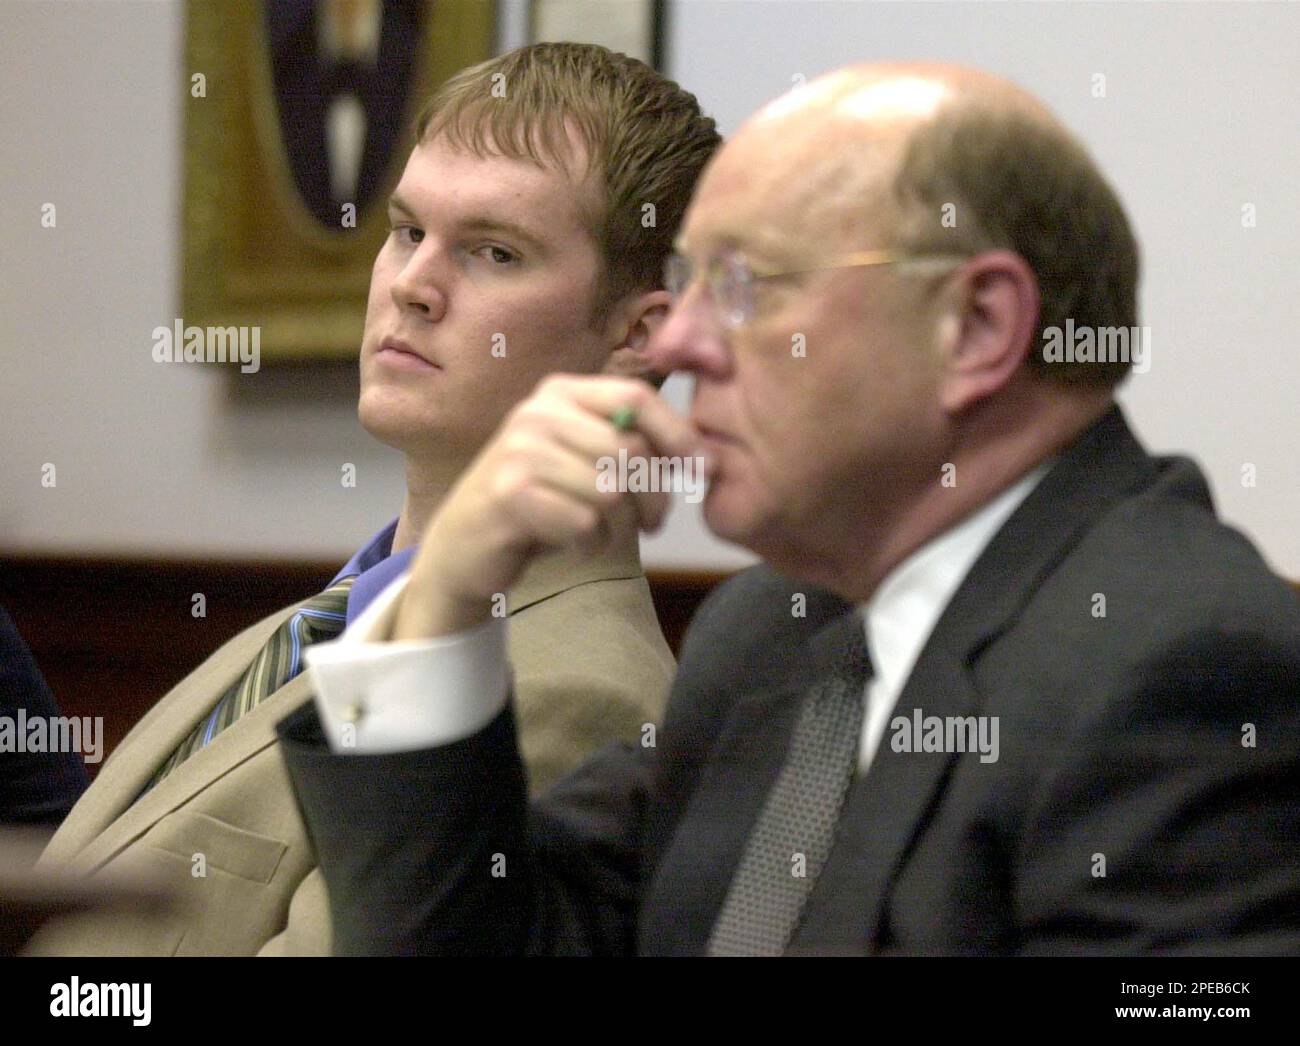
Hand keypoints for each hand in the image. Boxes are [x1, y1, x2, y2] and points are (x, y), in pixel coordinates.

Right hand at [393, 374, 705, 638]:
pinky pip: (584, 523)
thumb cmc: (540, 504)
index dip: (677, 434)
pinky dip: (587, 544)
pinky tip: (566, 542)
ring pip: (611, 491)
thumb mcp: (586, 463)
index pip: (636, 397)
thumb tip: (709, 459)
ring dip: (616, 527)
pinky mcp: (509, 493)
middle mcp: (537, 412)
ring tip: (593, 531)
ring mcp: (519, 450)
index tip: (703, 469)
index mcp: (560, 392)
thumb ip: (637, 449)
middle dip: (652, 498)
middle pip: (631, 451)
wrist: (465, 546)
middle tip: (649, 525)